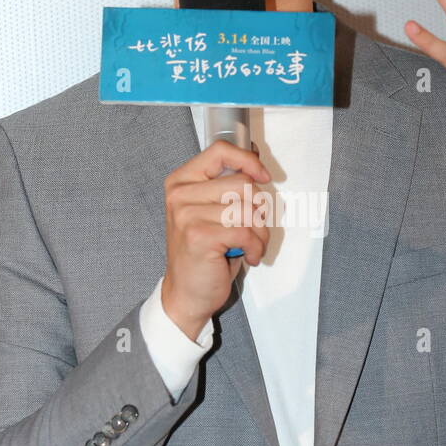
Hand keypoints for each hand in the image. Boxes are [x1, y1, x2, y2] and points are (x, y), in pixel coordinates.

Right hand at [161, 140, 270, 340]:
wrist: (186, 293)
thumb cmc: (203, 253)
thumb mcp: (210, 212)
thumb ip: (226, 187)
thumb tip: (257, 164)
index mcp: (182, 181)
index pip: (220, 151)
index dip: (248, 161)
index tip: (264, 176)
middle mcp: (180, 194)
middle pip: (243, 183)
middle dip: (259, 210)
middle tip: (254, 231)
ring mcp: (187, 214)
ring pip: (248, 209)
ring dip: (260, 232)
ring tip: (251, 246)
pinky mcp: (199, 235)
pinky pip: (246, 232)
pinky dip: (256, 247)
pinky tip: (249, 257)